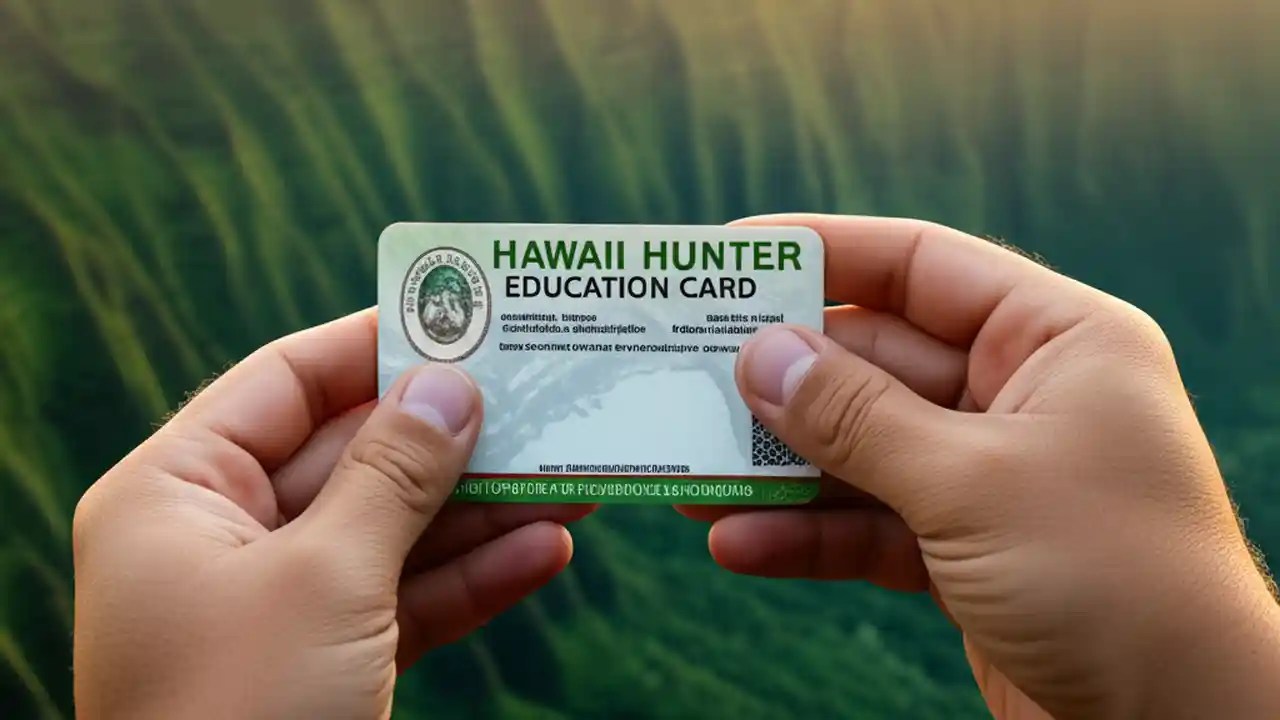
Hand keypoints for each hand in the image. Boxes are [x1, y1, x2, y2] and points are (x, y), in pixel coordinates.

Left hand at [72, 309, 593, 718]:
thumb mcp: (322, 578)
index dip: (376, 344)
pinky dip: (475, 580)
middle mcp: (222, 541)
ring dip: (483, 508)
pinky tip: (547, 552)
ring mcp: (278, 609)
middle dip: (451, 436)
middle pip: (353, 457)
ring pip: (394, 532)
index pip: (285, 382)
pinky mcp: (327, 668)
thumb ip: (392, 474)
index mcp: (175, 495)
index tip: (465, 319)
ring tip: (572, 472)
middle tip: (542, 395)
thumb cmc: (242, 716)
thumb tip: (450, 384)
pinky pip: (407, 603)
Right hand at [680, 215, 1279, 719]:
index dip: (823, 253)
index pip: (921, 265)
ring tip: (690, 475)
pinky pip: (870, 524)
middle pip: (875, 364)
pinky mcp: (966, 551)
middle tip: (685, 378)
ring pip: (863, 450)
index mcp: (1056, 340)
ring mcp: (991, 476)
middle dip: (783, 382)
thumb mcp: (970, 485)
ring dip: (780, 467)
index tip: (732, 256)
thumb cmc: (1111, 582)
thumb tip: (759, 354)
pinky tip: (739, 544)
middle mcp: (1022, 396)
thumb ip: (856, 418)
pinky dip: (809, 535)